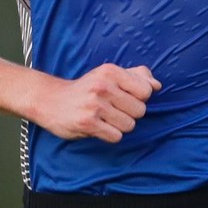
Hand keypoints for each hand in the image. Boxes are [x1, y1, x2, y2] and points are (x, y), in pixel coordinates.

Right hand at [35, 64, 161, 142]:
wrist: (50, 100)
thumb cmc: (86, 88)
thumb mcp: (108, 74)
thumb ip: (136, 76)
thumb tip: (157, 85)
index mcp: (111, 71)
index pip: (146, 90)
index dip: (139, 98)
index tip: (125, 98)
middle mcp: (103, 86)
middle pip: (140, 110)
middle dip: (130, 114)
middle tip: (112, 110)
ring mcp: (95, 105)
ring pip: (129, 125)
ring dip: (119, 126)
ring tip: (105, 118)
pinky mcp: (88, 123)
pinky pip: (116, 136)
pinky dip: (110, 135)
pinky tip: (98, 127)